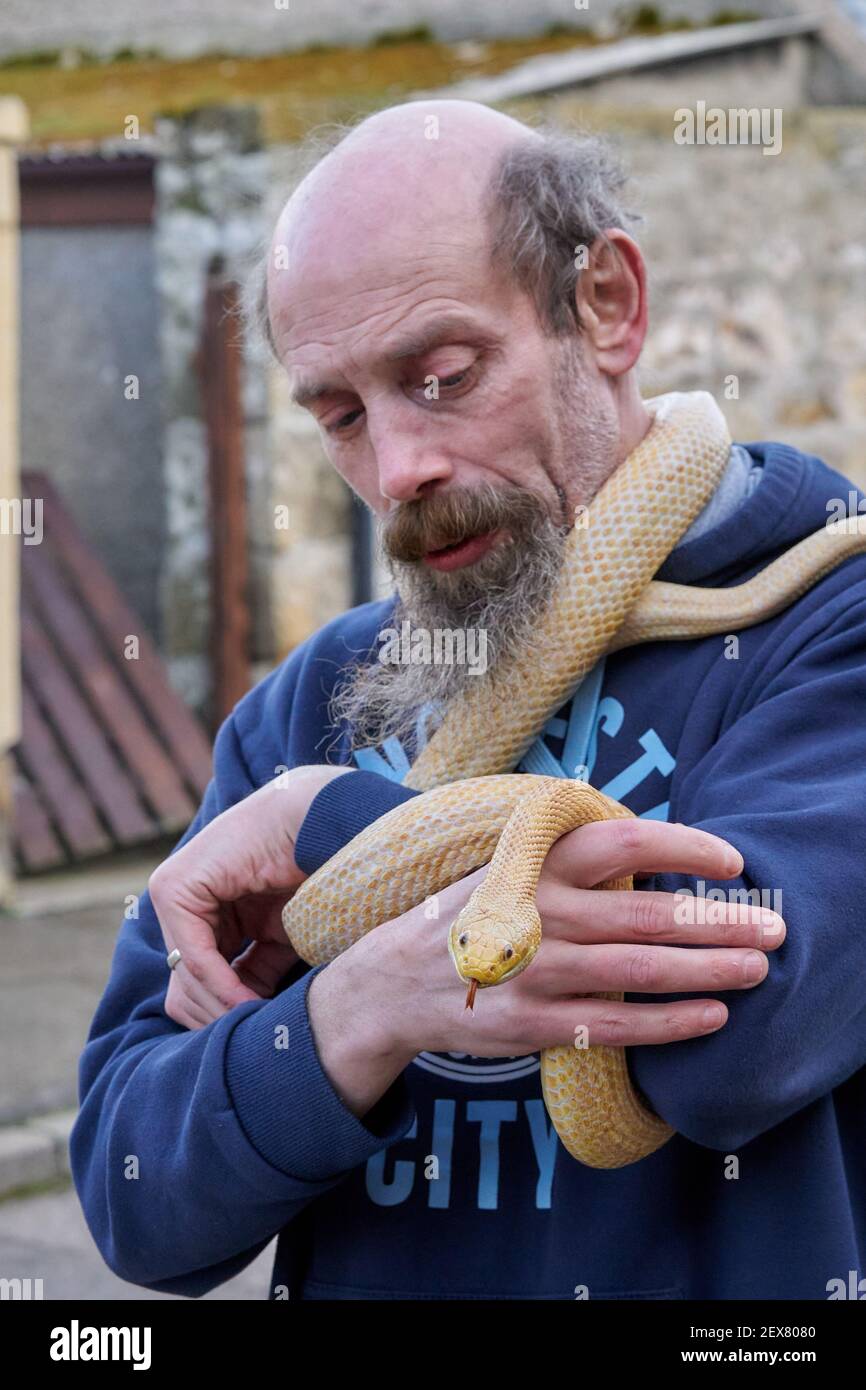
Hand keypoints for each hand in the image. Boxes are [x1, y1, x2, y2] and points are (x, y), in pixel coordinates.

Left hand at [149, 765, 350, 1028]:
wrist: (321, 820)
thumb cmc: (310, 872)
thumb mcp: (278, 937)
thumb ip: (253, 974)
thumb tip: (239, 1020)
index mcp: (204, 912)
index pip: (195, 982)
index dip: (225, 1014)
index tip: (258, 1039)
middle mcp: (182, 903)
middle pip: (184, 987)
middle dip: (219, 1016)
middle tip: (254, 1037)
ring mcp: (171, 892)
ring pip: (184, 977)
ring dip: (221, 1007)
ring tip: (257, 1022)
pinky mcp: (174, 887)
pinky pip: (192, 955)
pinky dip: (220, 984)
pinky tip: (247, 1002)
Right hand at [308, 817, 785, 1116]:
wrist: (394, 981)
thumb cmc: (470, 914)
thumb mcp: (508, 865)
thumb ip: (570, 855)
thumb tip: (657, 841)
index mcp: (534, 864)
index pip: (620, 842)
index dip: (683, 847)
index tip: (733, 861)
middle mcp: (539, 912)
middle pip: (645, 910)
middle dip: (719, 920)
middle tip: (774, 925)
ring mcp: (535, 971)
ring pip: (638, 968)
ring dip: (707, 969)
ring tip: (757, 967)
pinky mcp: (533, 1023)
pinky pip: (615, 1023)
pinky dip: (669, 1022)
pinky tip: (712, 1017)